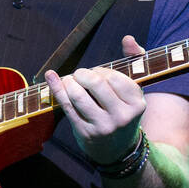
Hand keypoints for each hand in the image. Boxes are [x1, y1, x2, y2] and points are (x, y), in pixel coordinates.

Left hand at [44, 35, 146, 165]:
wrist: (117, 149)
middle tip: (80, 75)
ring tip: (70, 81)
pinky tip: (51, 77)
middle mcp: (122, 117)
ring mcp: (103, 127)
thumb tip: (128, 38)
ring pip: (78, 96)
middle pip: (96, 84)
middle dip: (83, 74)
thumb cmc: (123, 109)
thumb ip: (134, 59)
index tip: (97, 74)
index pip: (113, 77)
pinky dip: (56, 89)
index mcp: (137, 103)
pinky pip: (67, 107)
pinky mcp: (85, 133)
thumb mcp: (134, 88)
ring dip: (69, 82)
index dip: (100, 71)